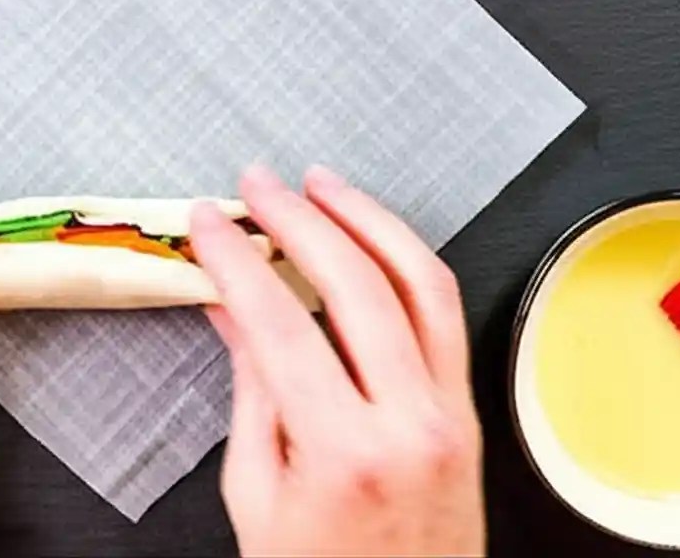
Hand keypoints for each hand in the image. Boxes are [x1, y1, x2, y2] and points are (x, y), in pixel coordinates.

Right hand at [192, 166, 484, 556]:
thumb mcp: (256, 494)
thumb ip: (249, 390)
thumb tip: (231, 308)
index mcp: (344, 454)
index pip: (281, 324)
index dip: (238, 261)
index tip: (210, 225)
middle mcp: (409, 424)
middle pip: (356, 285)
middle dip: (299, 220)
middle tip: (257, 187)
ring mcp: (450, 413)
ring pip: (420, 281)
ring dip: (367, 219)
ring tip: (320, 185)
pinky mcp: (468, 410)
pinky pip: (445, 312)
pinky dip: (407, 259)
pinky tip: (372, 234)